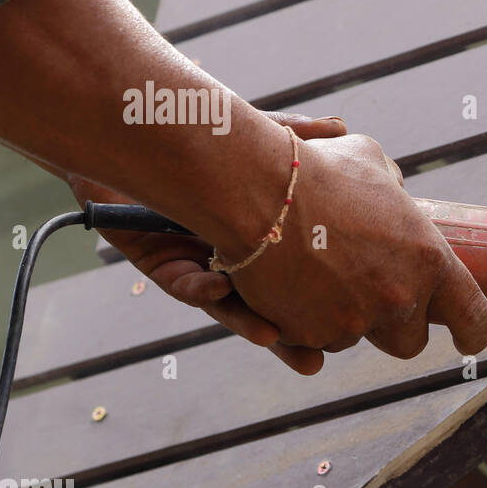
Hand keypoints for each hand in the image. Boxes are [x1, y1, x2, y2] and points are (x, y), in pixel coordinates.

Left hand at [69, 112, 343, 374]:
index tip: (354, 315)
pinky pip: (180, 283)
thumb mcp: (258, 134)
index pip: (300, 274)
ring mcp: (197, 263)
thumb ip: (296, 137)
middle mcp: (233, 255)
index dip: (323, 298)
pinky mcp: (156, 261)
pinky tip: (217, 288)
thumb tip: (341, 127)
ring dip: (247, 323)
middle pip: (266, 306)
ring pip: (225, 305)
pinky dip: (198, 287)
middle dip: (289, 339)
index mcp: (263, 234)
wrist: (132, 124)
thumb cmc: (198, 132)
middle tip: (313, 363)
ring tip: (272, 338)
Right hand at [220, 130, 486, 367]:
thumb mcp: (371, 164)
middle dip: (396, 328)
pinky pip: (318, 341)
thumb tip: (398, 197)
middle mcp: (401, 297)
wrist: (255, 192)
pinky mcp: (314, 336)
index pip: (472, 315)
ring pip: (359, 340)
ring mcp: (357, 321)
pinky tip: (292, 288)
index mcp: (429, 258)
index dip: (474, 333)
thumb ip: (394, 191)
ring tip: (320, 281)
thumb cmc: (316, 171)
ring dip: (347, 320)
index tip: (470, 341)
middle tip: (375, 305)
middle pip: (410, 342)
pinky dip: (308, 322)